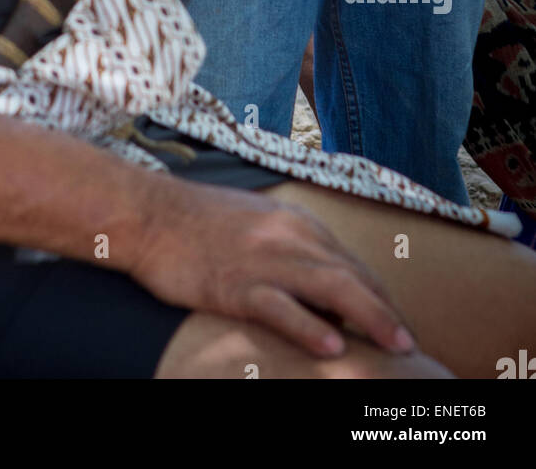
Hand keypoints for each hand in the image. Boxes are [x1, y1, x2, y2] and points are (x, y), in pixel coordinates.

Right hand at [131, 179, 413, 359]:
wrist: (150, 213)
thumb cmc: (199, 221)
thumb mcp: (256, 223)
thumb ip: (291, 248)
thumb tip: (322, 287)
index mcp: (295, 223)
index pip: (352, 263)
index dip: (380, 296)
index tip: (398, 324)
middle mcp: (289, 237)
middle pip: (352, 276)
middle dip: (386, 311)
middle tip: (413, 344)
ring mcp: (264, 260)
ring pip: (331, 289)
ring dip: (370, 318)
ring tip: (398, 347)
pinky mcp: (236, 284)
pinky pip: (281, 307)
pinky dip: (309, 328)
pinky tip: (332, 348)